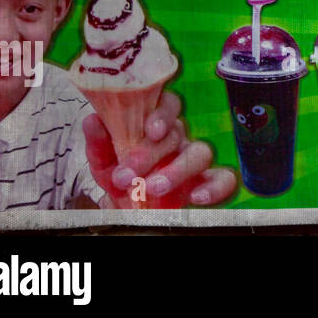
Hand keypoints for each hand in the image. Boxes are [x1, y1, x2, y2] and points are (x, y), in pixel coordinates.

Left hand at [83, 90, 237, 208]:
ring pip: (201, 152)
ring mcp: (194, 162)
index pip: (168, 105)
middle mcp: (179, 140)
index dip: (163, 112)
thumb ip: (100, 145)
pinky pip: (224, 179)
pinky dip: (215, 187)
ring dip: (177, 170)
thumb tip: (93, 120)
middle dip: (152, 153)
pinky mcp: (207, 184)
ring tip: (151, 188)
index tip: (149, 130)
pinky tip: (197, 197)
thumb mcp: (105, 165)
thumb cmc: (122, 180)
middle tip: (128, 175)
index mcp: (156, 127)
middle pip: (179, 132)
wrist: (130, 213)